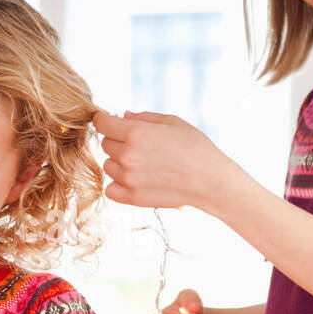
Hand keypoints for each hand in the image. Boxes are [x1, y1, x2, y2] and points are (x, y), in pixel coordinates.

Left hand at [91, 109, 225, 209]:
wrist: (210, 181)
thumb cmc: (195, 147)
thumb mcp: (173, 122)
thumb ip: (144, 117)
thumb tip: (123, 116)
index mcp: (136, 133)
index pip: (102, 123)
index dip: (104, 120)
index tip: (110, 122)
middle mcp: (128, 155)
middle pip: (106, 144)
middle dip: (118, 141)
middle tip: (140, 145)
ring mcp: (129, 178)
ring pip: (108, 166)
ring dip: (119, 163)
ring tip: (143, 164)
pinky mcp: (132, 198)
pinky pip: (110, 189)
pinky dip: (118, 184)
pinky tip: (134, 180)